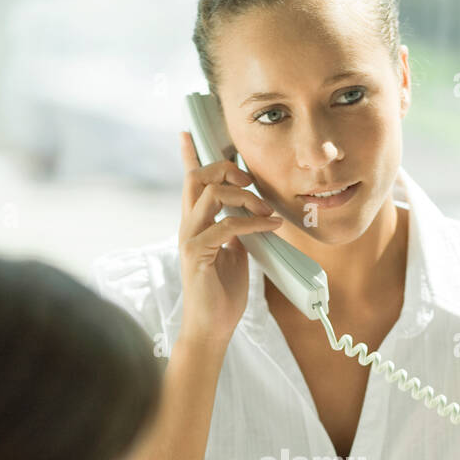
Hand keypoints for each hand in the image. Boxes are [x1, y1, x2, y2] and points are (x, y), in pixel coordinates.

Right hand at [177, 132, 283, 348]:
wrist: (212, 327)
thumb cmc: (223, 293)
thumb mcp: (234, 254)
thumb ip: (236, 231)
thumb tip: (251, 214)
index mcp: (196, 223)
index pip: (190, 181)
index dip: (189, 155)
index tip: (189, 132)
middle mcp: (188, 225)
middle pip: (197, 176)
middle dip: (225, 168)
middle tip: (251, 181)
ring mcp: (190, 238)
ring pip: (211, 194)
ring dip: (244, 196)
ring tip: (267, 211)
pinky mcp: (197, 254)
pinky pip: (226, 225)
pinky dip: (253, 222)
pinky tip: (271, 226)